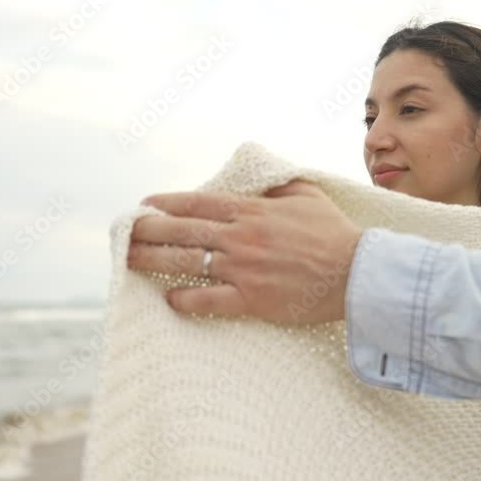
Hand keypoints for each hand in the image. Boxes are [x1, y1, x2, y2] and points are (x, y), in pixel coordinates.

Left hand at [127, 180, 363, 323]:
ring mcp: (244, 269)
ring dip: (153, 260)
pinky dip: (185, 298)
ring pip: (187, 261)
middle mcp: (242, 237)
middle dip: (148, 231)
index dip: (168, 204)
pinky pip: (208, 299)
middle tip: (124, 232)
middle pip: (183, 231)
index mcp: (254, 211)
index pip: (199, 203)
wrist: (356, 272)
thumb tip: (259, 181)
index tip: (146, 205)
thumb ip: (278, 185)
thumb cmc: (335, 233)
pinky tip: (169, 297)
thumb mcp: (308, 194)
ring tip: (129, 261)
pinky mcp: (252, 299)